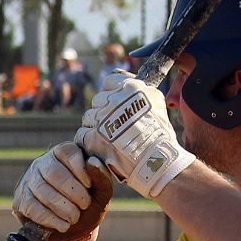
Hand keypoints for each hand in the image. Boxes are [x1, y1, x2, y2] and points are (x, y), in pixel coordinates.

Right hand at [13, 142, 112, 240]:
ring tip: (74, 218)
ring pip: (42, 190)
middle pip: (54, 172)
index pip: (68, 152)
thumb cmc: (88, 206)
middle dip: (73, 191)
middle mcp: (43, 163)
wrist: (73, 232)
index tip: (89, 186)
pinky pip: (32, 207)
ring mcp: (29, 180)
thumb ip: (101, 177)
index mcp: (63, 154)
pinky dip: (50, 219)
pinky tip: (63, 225)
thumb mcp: (101, 193)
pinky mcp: (20, 200)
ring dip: (62, 207)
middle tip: (84, 205)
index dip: (80, 169)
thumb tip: (93, 162)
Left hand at [76, 70, 193, 197]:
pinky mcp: (92, 138)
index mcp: (130, 88)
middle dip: (104, 112)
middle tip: (114, 126)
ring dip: (95, 126)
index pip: (109, 82)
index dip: (112, 94)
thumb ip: (141, 89)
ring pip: (88, 117)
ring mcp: (102, 119)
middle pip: (98, 100)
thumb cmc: (159, 133)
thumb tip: (128, 81)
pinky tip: (99, 146)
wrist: (156, 159)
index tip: (117, 105)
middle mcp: (114, 100)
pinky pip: (81, 134)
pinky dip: (87, 141)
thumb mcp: (156, 101)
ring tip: (108, 138)